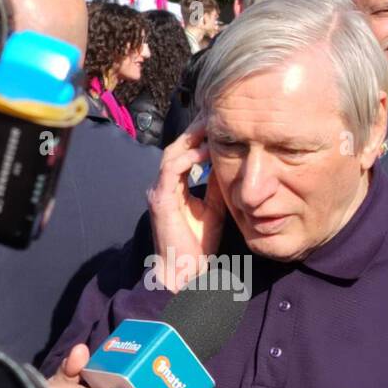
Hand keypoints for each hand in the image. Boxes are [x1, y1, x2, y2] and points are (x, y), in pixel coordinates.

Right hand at [146, 122, 226, 291]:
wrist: (185, 272)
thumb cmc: (197, 245)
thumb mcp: (213, 207)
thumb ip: (217, 185)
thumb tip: (229, 163)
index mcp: (173, 186)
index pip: (184, 152)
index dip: (198, 136)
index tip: (218, 123)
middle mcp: (162, 185)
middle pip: (176, 147)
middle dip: (195, 130)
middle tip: (215, 115)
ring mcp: (158, 191)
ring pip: (172, 153)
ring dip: (192, 139)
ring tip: (212, 126)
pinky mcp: (160, 200)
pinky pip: (172, 170)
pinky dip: (189, 158)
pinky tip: (206, 150)